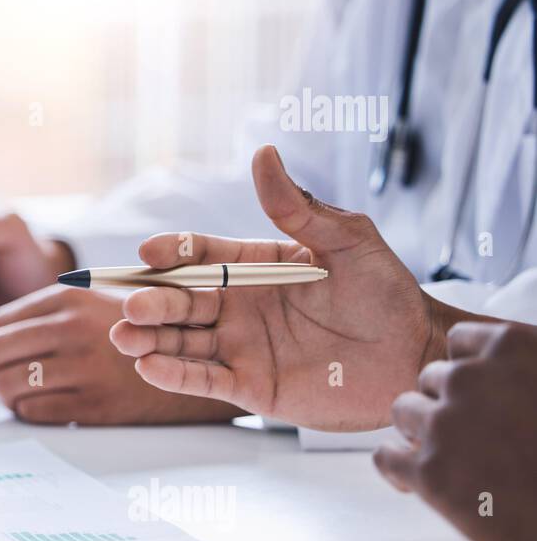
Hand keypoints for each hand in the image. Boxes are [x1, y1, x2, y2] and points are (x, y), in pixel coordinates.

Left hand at [0, 284, 242, 424]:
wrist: (206, 362)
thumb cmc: (151, 329)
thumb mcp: (106, 299)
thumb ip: (58, 307)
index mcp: (70, 299)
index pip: (0, 322)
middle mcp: (72, 330)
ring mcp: (82, 369)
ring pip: (8, 384)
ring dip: (2, 394)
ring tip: (12, 395)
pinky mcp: (93, 406)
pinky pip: (33, 412)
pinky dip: (25, 412)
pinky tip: (37, 408)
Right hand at [110, 144, 465, 431]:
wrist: (416, 358)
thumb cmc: (387, 294)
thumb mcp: (348, 241)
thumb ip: (299, 207)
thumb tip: (263, 154)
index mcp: (258, 266)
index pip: (204, 255)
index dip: (175, 253)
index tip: (149, 254)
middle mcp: (242, 305)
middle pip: (182, 301)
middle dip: (152, 302)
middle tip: (130, 305)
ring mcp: (243, 346)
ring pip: (182, 341)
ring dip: (148, 338)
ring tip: (124, 336)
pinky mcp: (251, 386)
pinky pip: (204, 380)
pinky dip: (174, 375)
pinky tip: (149, 366)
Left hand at [375, 322, 536, 540]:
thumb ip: (527, 369)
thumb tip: (512, 378)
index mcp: (512, 349)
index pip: (460, 342)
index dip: (470, 370)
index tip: (484, 393)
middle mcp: (472, 379)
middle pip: (431, 379)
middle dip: (448, 403)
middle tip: (476, 435)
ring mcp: (445, 425)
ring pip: (404, 411)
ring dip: (421, 430)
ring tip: (453, 457)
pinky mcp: (430, 473)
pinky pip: (386, 456)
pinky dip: (396, 466)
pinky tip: (412, 480)